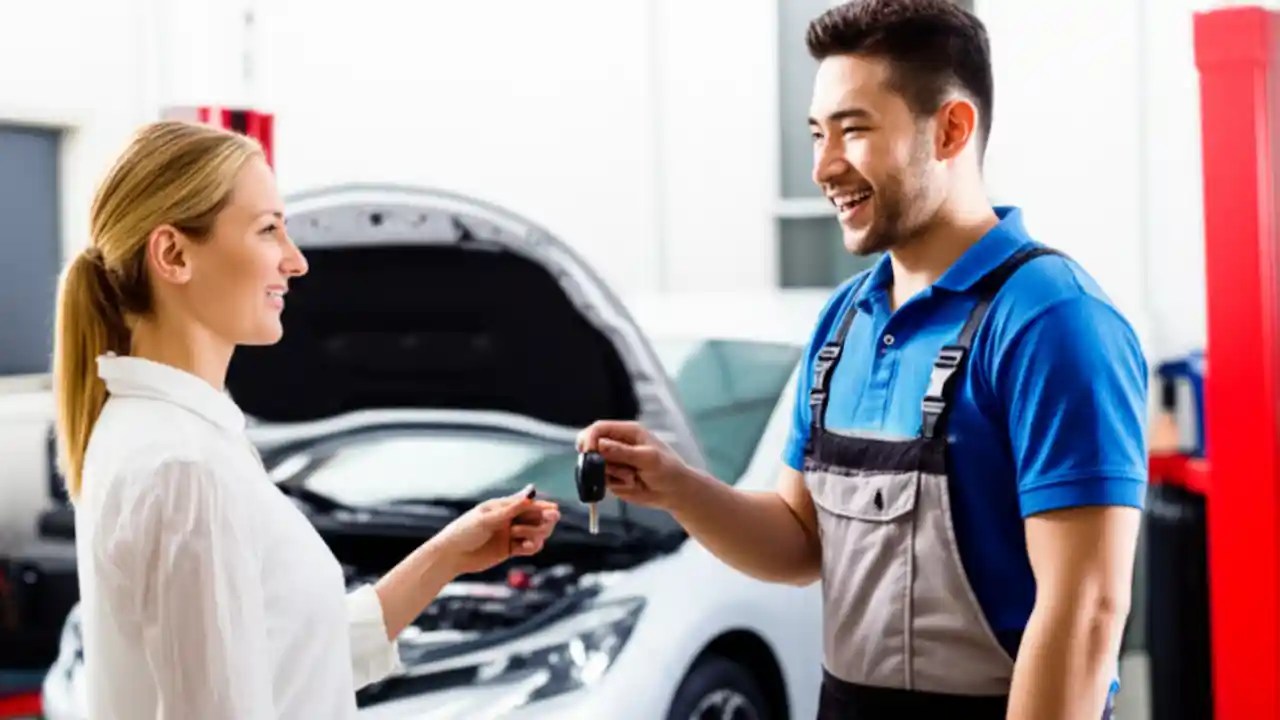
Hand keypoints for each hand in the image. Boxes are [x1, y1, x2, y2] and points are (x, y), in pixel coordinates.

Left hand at [432, 485, 559, 575]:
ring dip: (536, 534)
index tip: (554, 510)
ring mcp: (510, 534)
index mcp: (503, 506)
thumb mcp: (486, 518)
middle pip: (537, 518)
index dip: (543, 506)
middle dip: (545, 520)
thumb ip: (510, 509)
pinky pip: (528, 546)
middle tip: (549, 521)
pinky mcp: (509, 549)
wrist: (451, 555)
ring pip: (536, 533)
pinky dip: (532, 546)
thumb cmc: (463, 531)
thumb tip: (530, 494)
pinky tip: (526, 547)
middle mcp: (509, 519)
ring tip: (524, 539)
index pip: (528, 504)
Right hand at [576, 420, 696, 511]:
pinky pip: (602, 481)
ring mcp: (614, 461)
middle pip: (591, 446)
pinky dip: (614, 484)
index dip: (589, 438)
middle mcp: (618, 444)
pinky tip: (631, 484)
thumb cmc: (668, 470)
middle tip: (603, 468)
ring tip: (633, 478)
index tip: (588, 452)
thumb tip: (600, 445)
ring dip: (612, 475)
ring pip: (596, 466)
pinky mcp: (613, 477)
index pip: (599, 428)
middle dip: (595, 459)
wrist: (675, 492)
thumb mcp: (648, 458)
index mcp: (627, 432)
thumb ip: (623, 452)